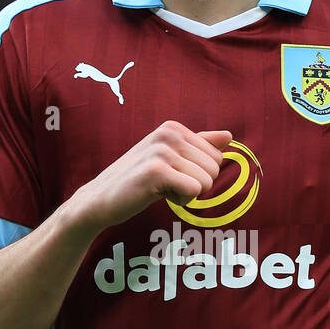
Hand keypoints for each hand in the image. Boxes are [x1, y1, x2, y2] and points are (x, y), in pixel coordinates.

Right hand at [74, 120, 232, 232]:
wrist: (100, 200)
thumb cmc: (136, 181)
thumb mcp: (169, 158)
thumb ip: (199, 145)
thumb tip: (229, 136)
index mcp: (173, 128)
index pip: (217, 156)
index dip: (197, 174)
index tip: (170, 175)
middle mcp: (168, 133)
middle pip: (215, 169)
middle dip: (195, 185)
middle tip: (165, 185)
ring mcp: (161, 151)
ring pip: (206, 181)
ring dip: (186, 194)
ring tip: (159, 189)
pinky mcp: (156, 171)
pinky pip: (194, 191)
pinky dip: (181, 201)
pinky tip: (157, 196)